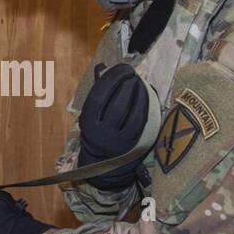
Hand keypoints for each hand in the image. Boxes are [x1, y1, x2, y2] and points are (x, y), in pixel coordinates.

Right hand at [77, 63, 149, 189]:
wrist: (105, 165)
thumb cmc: (98, 131)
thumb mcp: (91, 116)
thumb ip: (98, 94)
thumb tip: (103, 68)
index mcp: (87, 124)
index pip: (99, 97)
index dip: (111, 79)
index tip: (120, 68)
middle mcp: (101, 134)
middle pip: (116, 103)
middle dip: (125, 83)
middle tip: (131, 72)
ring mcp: (118, 140)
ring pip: (130, 111)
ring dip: (137, 92)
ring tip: (138, 81)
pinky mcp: (134, 144)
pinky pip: (141, 120)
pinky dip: (144, 104)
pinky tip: (145, 95)